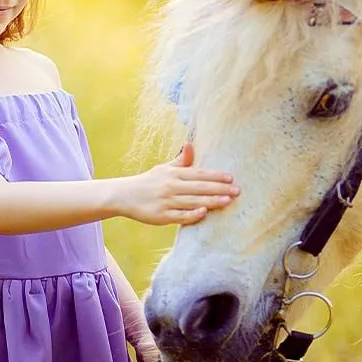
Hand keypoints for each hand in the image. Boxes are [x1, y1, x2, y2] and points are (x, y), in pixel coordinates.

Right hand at [118, 143, 239, 226]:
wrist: (124, 196)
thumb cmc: (149, 182)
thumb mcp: (164, 168)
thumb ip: (181, 160)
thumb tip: (190, 144)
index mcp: (173, 174)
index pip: (198, 173)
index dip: (215, 175)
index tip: (231, 178)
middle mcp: (171, 186)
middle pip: (199, 187)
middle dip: (219, 189)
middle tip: (237, 191)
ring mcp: (166, 202)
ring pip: (192, 201)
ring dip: (211, 201)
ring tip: (227, 201)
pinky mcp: (161, 216)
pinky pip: (180, 216)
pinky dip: (192, 214)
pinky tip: (204, 212)